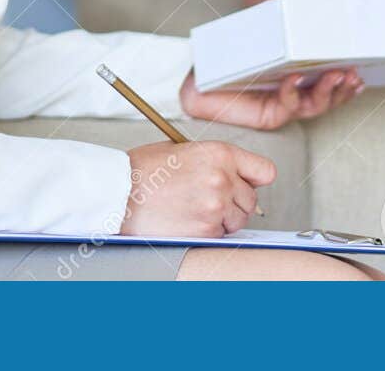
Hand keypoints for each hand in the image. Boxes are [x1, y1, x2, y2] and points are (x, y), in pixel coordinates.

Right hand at [120, 139, 274, 236]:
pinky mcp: (205, 230)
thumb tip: (236, 174)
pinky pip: (220, 235)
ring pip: (238, 220)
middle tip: (211, 199)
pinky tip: (188, 219)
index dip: (255, 179)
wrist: (120, 191)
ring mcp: (215, 206)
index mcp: (220, 154)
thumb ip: (215, 161)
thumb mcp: (184, 149)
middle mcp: (223, 179)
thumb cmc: (144, 170)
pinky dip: (209, 231)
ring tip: (197, 209)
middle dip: (235, 202)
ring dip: (223, 219)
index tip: (248, 183)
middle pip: (251, 200)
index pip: (264, 171)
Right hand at [179, 67, 362, 130]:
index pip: (284, 108)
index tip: (294, 78)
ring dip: (339, 88)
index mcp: (263, 111)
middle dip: (328, 91)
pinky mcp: (299, 87)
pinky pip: (324, 90)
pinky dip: (341, 86)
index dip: (292, 96)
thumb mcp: (201, 93)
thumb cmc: (204, 88)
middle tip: (338, 74)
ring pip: (322, 99)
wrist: (205, 85)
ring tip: (351, 74)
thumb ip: (202, 94)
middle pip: (311, 106)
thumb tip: (194, 93)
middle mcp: (281, 107)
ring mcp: (292, 98)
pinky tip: (355, 81)